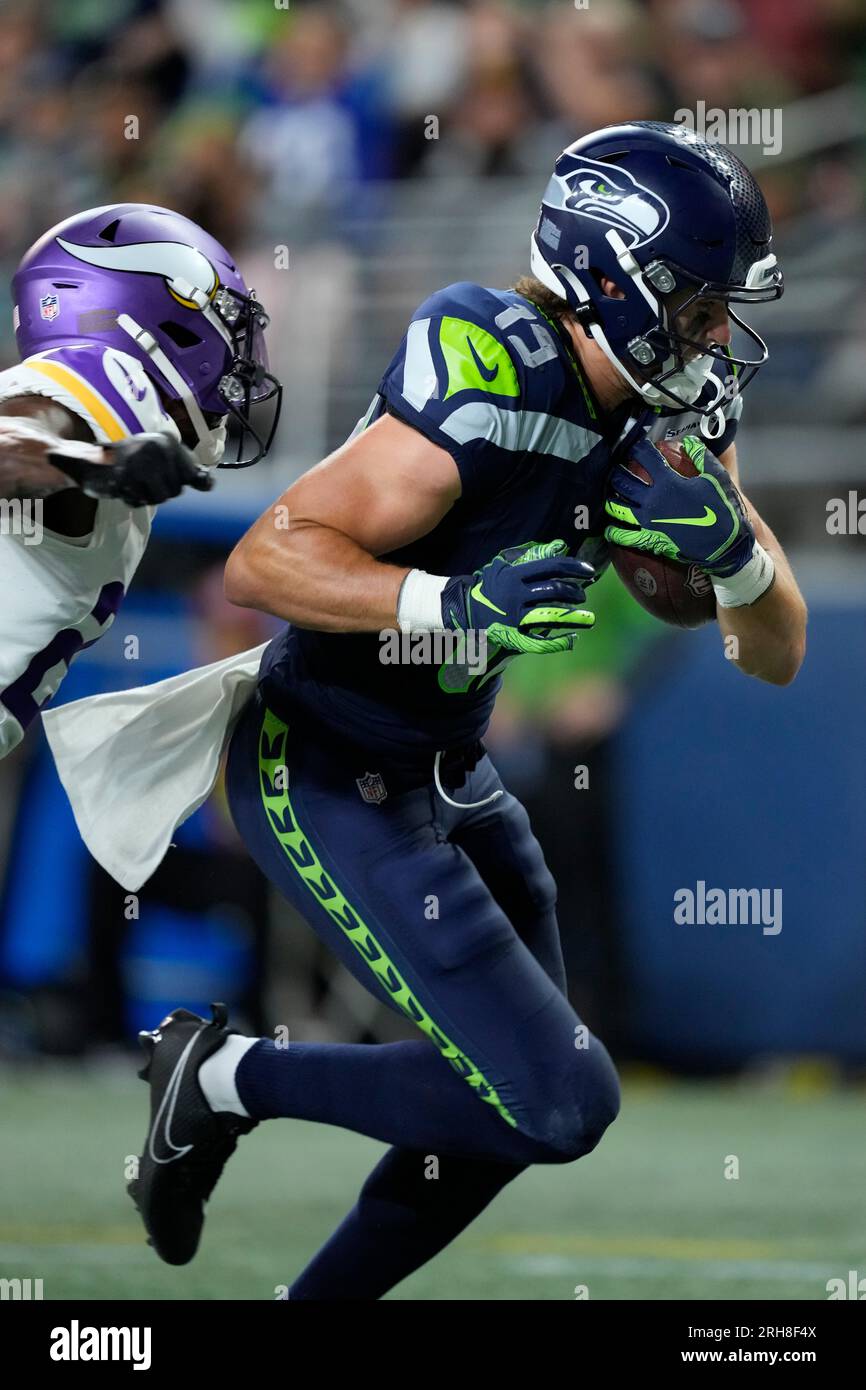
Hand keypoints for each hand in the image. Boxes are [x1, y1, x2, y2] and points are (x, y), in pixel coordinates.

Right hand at [50, 432, 213, 506]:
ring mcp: (139, 464)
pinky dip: (131, 499)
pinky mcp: (122, 478)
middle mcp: (156, 449)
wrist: (88, 458)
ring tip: (133, 481)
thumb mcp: (162, 458)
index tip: (162, 474)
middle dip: (161, 490)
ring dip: (146, 496)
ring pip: (159, 498)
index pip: (192, 476)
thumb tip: (211, 484)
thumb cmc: (130, 459)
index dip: (179, 480)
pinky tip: (122, 486)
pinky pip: (138, 502)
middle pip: (176, 490)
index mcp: (167, 441)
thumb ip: (188, 471)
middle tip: (142, 477)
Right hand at [441, 539, 594, 653]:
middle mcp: (516, 595)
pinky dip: (558, 642)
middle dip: (574, 592)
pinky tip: (572, 639)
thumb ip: (531, 555)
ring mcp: (514, 618)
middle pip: (554, 591)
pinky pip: (539, 642)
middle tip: (583, 595)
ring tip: (589, 618)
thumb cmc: (488, 586)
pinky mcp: (513, 636)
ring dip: (573, 617)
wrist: (462, 610)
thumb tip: (559, 546)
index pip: (551, 567)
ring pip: (551, 616)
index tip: (588, 571)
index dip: (573, 568)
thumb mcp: (503, 565)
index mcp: (515, 575)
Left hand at [604, 435, 754, 575]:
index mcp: (668, 482)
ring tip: (611, 494)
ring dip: (611, 499)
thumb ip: (701, 456)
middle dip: (618, 473)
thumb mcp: (716, 477)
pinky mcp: (649, 539)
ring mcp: (647, 521)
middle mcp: (652, 499)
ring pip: (618, 508)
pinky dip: (614, 532)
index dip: (638, 449)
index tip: (636, 447)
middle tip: (617, 469)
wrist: (724, 543)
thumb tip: (689, 441)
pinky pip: (624, 536)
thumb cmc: (722, 509)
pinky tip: (610, 529)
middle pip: (624, 482)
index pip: (646, 458)